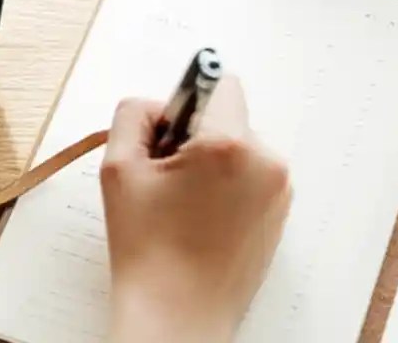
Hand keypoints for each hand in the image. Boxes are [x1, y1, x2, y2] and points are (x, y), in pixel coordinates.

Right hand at [99, 78, 290, 342]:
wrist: (176, 314)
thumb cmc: (148, 250)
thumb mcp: (118, 168)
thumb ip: (132, 116)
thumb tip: (155, 105)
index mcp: (229, 145)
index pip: (218, 82)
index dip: (184, 101)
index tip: (168, 131)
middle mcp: (265, 163)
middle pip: (227, 117)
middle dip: (195, 137)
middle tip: (165, 178)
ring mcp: (278, 192)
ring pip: (239, 148)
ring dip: (211, 163)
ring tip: (181, 205)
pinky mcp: (279, 216)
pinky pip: (250, 178)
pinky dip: (226, 188)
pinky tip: (199, 220)